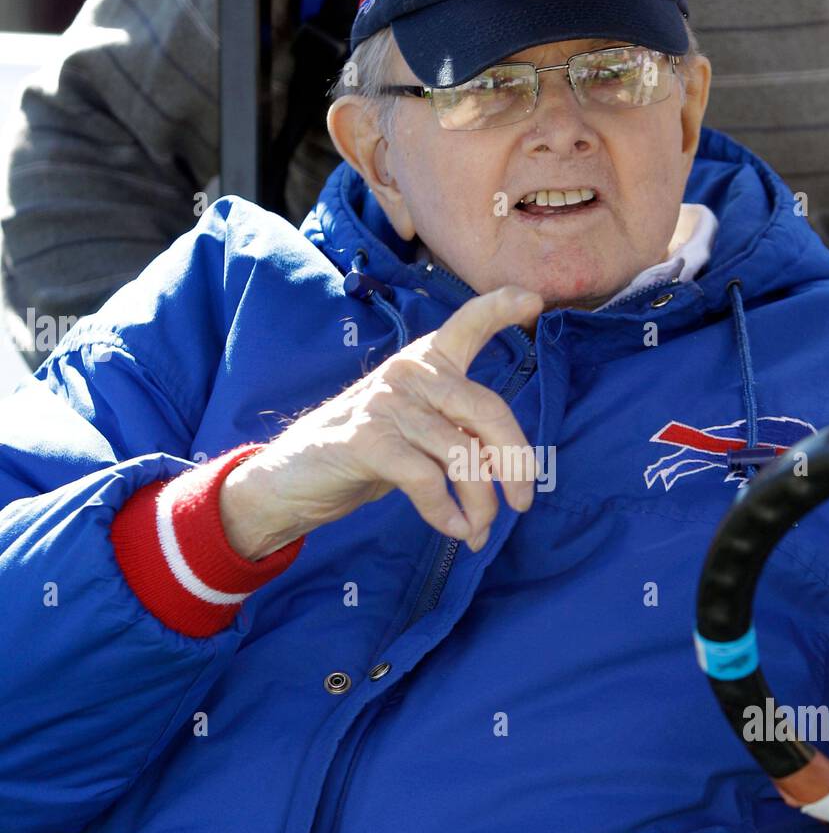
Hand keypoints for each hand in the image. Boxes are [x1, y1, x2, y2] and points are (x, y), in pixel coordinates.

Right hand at [219, 285, 543, 558]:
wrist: (291, 480)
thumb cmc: (365, 454)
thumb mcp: (418, 435)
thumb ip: (461, 436)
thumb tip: (510, 477)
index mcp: (424, 364)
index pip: (466, 326)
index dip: (499, 310)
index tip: (532, 301)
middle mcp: (408, 374)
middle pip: (487, 410)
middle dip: (516, 462)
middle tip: (524, 502)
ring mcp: (386, 404)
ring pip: (462, 455)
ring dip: (481, 504)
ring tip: (479, 531)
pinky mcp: (367, 440)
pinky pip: (428, 480)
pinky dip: (446, 512)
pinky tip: (452, 530)